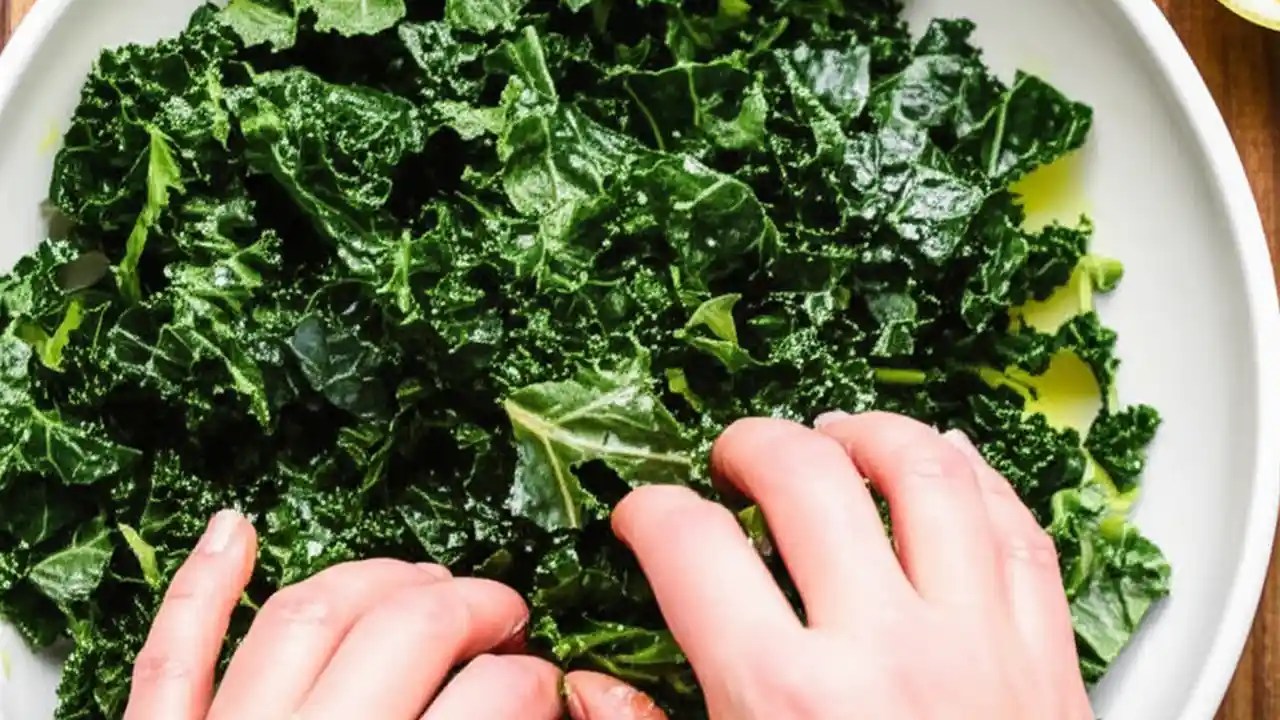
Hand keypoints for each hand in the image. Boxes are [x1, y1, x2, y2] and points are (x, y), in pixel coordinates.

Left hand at [122, 512, 665, 719]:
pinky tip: (235, 529)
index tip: (549, 684)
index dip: (537, 682)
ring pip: (305, 614)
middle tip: (507, 618)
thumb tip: (553, 717)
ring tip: (425, 579)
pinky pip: (173, 652)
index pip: (492, 703)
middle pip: (407, 631)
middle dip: (477, 606)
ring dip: (375, 576)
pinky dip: (200, 583)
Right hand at [612, 412, 1092, 719]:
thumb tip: (584, 691)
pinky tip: (939, 464)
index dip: (650, 512)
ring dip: (870, 432)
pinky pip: (1018, 528)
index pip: (690, 549)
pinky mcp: (1046, 659)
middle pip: (807, 478)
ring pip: (927, 475)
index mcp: (786, 701)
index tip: (644, 515)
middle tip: (730, 458)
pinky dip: (975, 477)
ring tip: (832, 433)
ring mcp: (979, 645)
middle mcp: (886, 654)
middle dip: (751, 444)